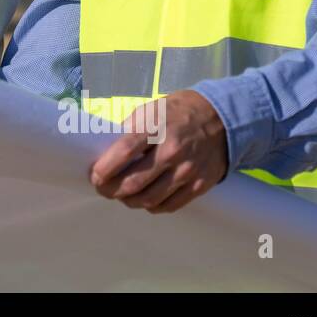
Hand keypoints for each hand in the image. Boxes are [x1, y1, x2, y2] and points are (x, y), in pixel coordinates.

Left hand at [88, 90, 228, 212]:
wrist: (221, 118)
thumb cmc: (178, 112)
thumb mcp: (151, 110)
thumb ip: (130, 130)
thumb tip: (108, 152)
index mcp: (156, 127)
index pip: (124, 151)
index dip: (105, 168)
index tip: (95, 176)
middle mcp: (172, 150)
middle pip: (134, 182)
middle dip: (112, 190)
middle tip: (103, 189)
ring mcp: (187, 170)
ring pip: (150, 199)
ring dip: (129, 201)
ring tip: (122, 196)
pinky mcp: (200, 184)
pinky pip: (170, 205)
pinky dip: (152, 206)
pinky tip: (145, 200)